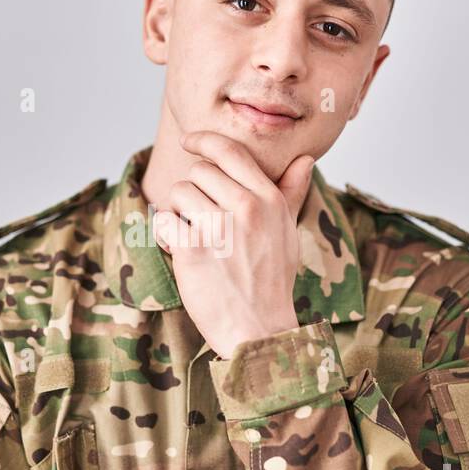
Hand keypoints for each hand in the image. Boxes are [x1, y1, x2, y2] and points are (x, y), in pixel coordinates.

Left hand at [152, 131, 314, 358]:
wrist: (258, 328)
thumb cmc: (272, 281)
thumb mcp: (288, 233)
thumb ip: (291, 193)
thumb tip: (304, 159)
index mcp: (269, 200)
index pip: (231, 151)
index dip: (204, 141)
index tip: (190, 142)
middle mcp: (246, 208)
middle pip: (199, 171)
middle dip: (193, 191)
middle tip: (199, 218)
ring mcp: (219, 228)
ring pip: (179, 192)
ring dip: (178, 213)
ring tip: (193, 237)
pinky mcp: (192, 249)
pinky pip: (164, 220)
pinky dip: (166, 235)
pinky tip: (181, 251)